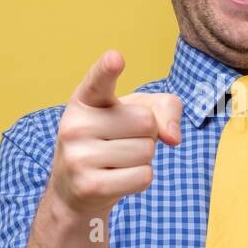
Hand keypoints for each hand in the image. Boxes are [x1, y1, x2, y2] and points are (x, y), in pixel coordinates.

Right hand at [48, 49, 183, 218]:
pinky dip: (140, 179)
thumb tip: (172, 137)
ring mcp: (78, 156)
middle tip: (121, 142)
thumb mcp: (137, 113)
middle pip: (146, 122)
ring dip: (142, 159)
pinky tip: (117, 179)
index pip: (98, 80)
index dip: (108, 69)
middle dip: (146, 135)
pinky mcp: (89, 186)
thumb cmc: (111, 141)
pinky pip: (143, 177)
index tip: (115, 58)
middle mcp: (75, 124)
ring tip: (116, 161)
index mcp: (85, 100)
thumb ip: (164, 108)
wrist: (74, 189)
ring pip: (146, 151)